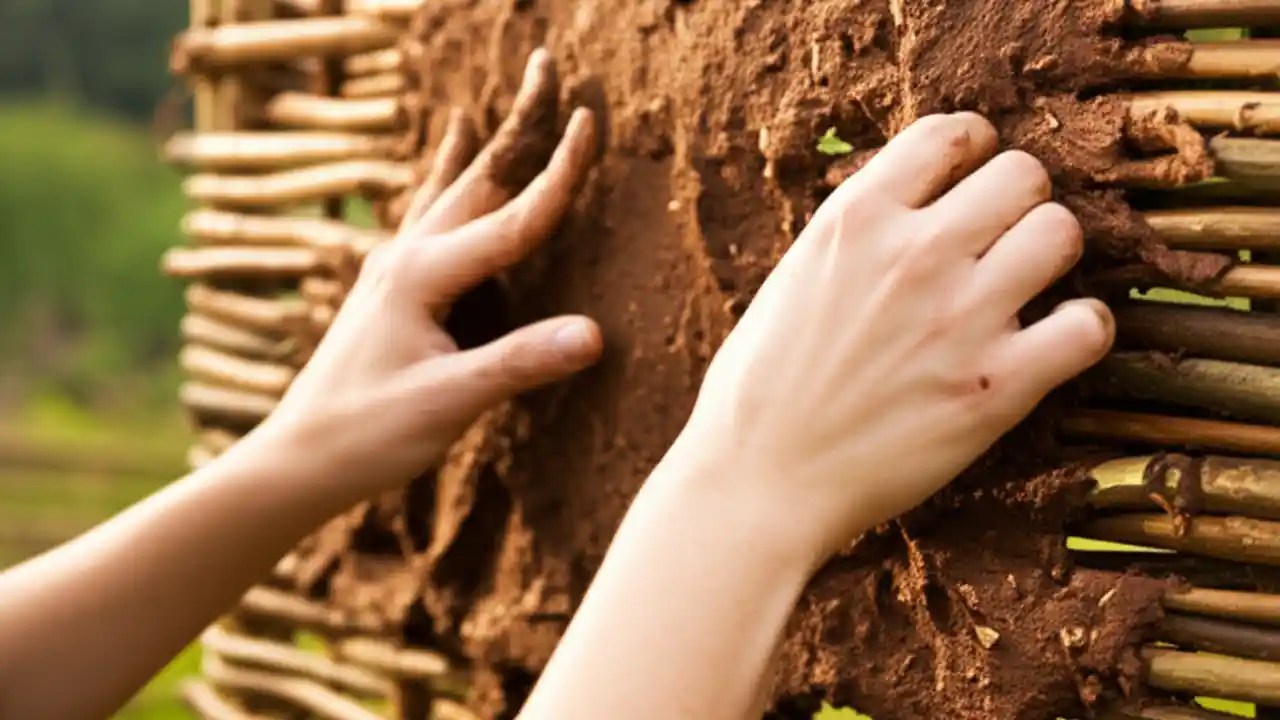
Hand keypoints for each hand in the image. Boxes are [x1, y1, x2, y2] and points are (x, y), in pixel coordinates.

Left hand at [250, 50, 600, 500]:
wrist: (297, 458)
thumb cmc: (367, 433)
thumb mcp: (447, 403)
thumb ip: (519, 363)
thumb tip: (594, 334)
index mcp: (422, 274)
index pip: (512, 217)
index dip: (557, 172)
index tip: (590, 120)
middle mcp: (405, 257)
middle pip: (475, 178)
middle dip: (516, 124)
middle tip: (544, 68)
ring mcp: (391, 269)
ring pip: (445, 193)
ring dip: (476, 150)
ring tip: (482, 112)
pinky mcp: (387, 290)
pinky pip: (421, 221)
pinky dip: (438, 187)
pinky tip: (436, 182)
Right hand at [672, 112, 1112, 564]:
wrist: (759, 482)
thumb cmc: (759, 390)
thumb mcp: (791, 278)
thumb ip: (855, 236)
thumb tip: (907, 211)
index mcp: (855, 218)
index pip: (951, 133)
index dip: (972, 152)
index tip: (971, 179)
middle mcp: (914, 253)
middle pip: (1023, 174)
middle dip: (1018, 202)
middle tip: (1002, 239)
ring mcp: (960, 317)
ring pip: (1062, 234)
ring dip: (1051, 256)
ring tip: (1029, 286)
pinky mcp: (996, 386)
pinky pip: (1089, 326)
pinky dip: (1082, 330)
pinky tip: (1054, 342)